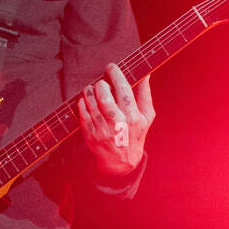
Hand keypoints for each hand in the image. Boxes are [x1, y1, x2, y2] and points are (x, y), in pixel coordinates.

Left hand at [77, 64, 153, 178]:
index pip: (124, 91)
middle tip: (100, 82)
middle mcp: (118, 124)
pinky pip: (83, 116)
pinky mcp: (92, 137)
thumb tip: (146, 76)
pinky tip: (84, 100)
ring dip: (89, 93)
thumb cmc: (135, 134)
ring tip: (90, 88)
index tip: (111, 67)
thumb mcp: (146, 117)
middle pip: (105, 98)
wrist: (122, 162)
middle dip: (101, 85)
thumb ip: (145, 96)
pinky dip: (82, 105)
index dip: (116, 76)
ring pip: (92, 106)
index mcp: (133, 117)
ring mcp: (104, 131)